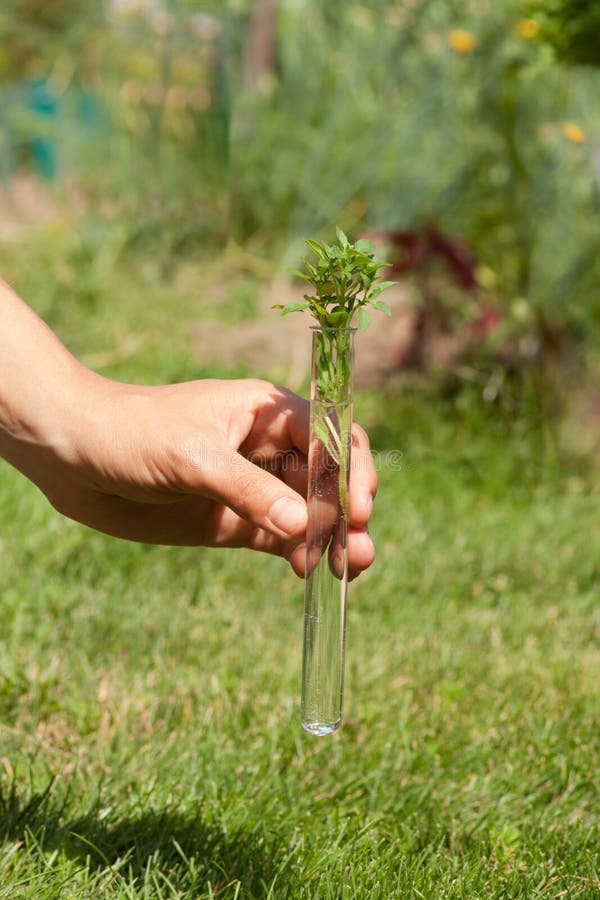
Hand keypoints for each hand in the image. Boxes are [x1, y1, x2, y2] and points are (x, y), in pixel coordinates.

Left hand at [42, 376, 376, 578]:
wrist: (71, 454)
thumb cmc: (131, 433)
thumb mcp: (192, 457)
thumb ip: (249, 490)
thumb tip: (304, 526)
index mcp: (267, 412)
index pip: (332, 437)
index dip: (353, 471)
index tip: (358, 509)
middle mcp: (268, 448)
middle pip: (329, 478)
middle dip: (348, 512)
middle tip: (358, 550)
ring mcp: (252, 486)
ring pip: (309, 512)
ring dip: (333, 538)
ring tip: (350, 569)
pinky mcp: (233, 520)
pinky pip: (280, 537)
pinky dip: (300, 553)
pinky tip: (309, 571)